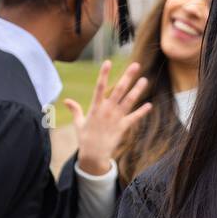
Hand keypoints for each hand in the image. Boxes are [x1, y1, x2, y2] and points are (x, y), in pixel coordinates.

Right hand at [64, 60, 152, 175]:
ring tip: (145, 79)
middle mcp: (107, 111)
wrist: (93, 155)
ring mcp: (116, 118)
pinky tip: (150, 105)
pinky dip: (142, 112)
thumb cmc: (85, 138)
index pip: (100, 87)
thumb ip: (75, 110)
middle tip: (136, 65)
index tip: (108, 62)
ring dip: (137, 90)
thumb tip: (66, 100)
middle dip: (128, 77)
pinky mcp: (123, 127)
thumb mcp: (78, 123)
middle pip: (119, 90)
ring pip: (129, 101)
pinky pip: (134, 118)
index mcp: (95, 108)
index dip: (104, 74)